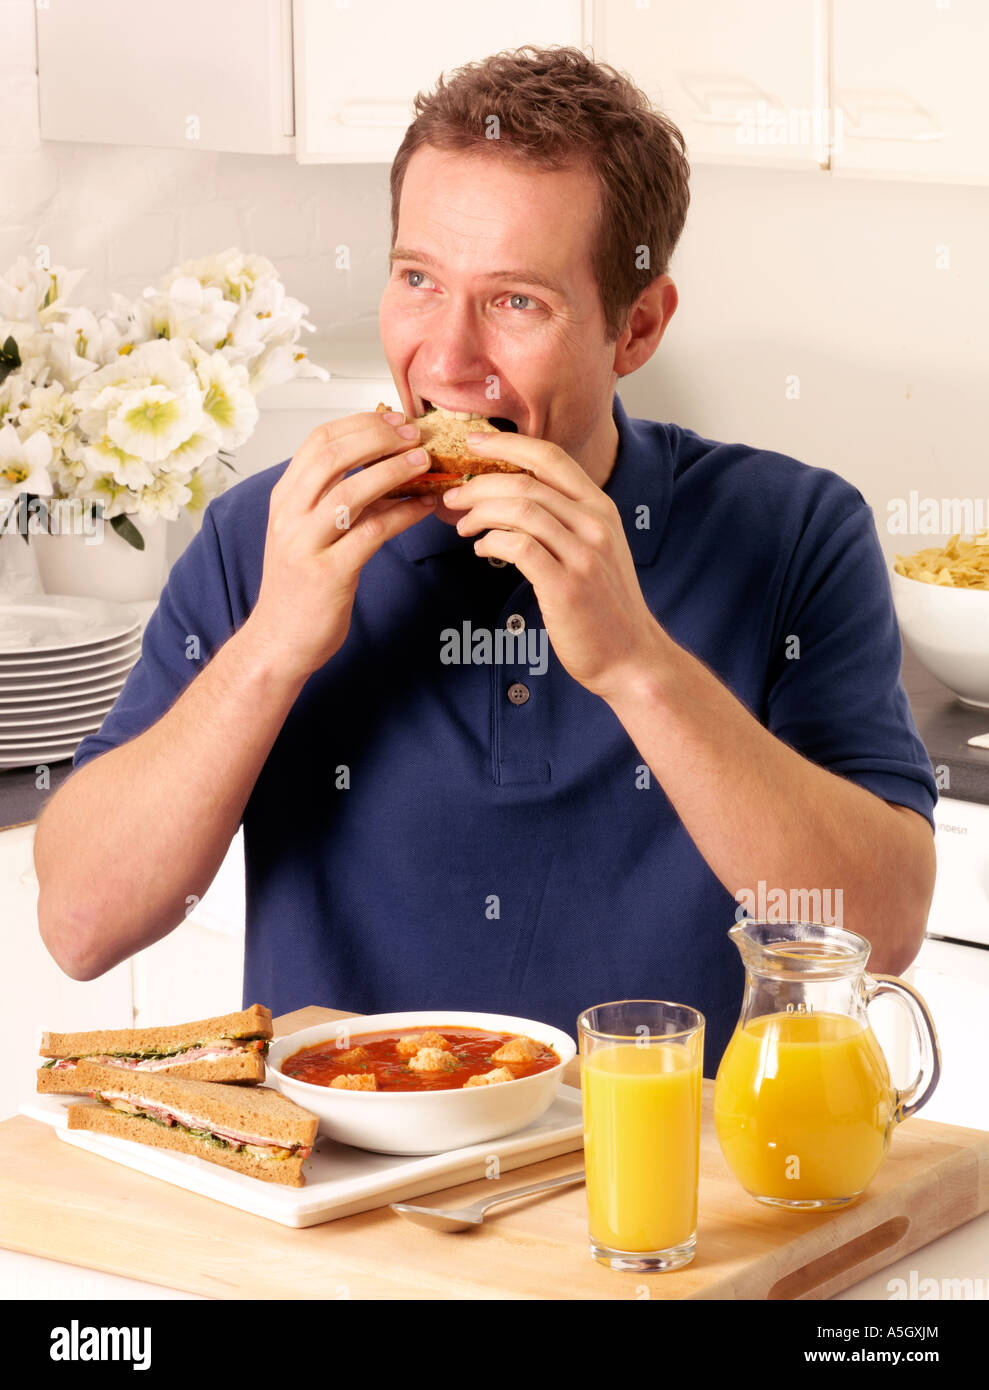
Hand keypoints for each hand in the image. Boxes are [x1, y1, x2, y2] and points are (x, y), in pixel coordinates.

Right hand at [243, 410, 435, 683]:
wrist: (279, 641)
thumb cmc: (300, 587)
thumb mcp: (311, 534)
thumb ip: (340, 502)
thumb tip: (391, 471)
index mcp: (284, 498)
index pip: (317, 441)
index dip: (360, 423)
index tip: (394, 420)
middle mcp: (289, 515)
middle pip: (332, 455)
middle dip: (378, 437)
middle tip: (414, 435)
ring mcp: (306, 543)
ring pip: (351, 491)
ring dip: (394, 470)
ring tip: (426, 463)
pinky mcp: (329, 573)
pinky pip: (372, 532)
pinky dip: (403, 514)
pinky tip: (425, 507)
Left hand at [443, 431, 666, 702]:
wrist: (631, 658)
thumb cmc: (605, 607)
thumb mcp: (596, 549)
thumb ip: (566, 520)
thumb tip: (514, 499)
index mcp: (601, 508)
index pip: (550, 457)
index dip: (507, 443)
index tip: (473, 441)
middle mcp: (595, 523)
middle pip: (526, 482)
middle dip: (479, 484)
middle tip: (453, 498)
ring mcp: (583, 554)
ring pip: (520, 509)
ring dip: (480, 513)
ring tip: (463, 527)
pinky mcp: (566, 585)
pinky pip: (519, 546)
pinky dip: (491, 541)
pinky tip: (481, 550)